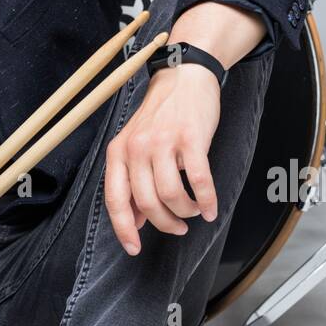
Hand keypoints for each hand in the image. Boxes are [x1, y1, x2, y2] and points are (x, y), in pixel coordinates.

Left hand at [104, 63, 221, 255]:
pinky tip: (210, 208)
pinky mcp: (190, 138)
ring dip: (185, 212)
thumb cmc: (161, 116)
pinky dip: (206, 201)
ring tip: (193, 212)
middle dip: (164, 223)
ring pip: (171, 195)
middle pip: (147, 202)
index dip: (124, 229)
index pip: (115, 200)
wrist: (184, 77)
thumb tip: (134, 219)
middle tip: (178, 227)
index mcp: (119, 152)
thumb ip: (132, 180)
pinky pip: (199, 181)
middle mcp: (136, 148)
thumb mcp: (136, 145)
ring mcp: (163, 142)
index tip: (134, 249)